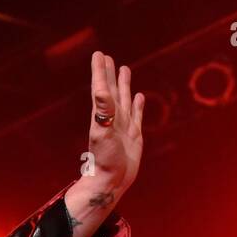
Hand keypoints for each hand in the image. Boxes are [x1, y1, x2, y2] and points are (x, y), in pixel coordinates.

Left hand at [87, 50, 143, 195]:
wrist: (111, 181)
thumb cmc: (104, 159)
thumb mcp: (102, 132)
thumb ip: (103, 110)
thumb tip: (100, 88)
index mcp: (102, 115)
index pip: (100, 88)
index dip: (100, 71)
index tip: (98, 55)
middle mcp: (112, 118)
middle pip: (111, 90)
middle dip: (109, 74)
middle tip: (107, 57)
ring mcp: (123, 126)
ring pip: (124, 100)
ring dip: (124, 85)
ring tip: (124, 69)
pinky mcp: (134, 135)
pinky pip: (136, 115)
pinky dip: (137, 104)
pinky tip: (138, 96)